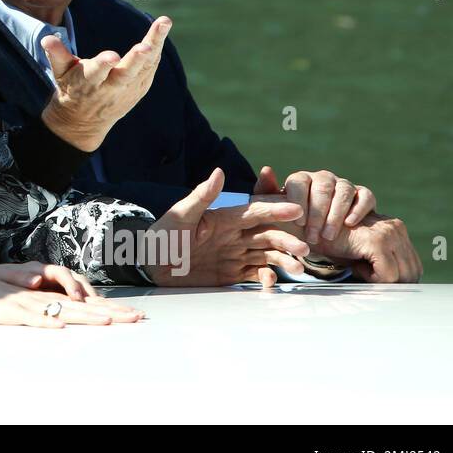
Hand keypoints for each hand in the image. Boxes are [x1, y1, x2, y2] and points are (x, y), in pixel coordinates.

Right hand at [0, 268, 143, 326]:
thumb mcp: (28, 302)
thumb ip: (49, 307)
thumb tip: (69, 320)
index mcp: (50, 297)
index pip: (86, 303)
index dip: (111, 308)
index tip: (136, 315)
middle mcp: (44, 298)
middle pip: (82, 305)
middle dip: (111, 311)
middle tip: (136, 317)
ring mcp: (29, 303)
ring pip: (60, 309)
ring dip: (84, 315)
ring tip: (106, 320)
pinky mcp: (11, 311)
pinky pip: (30, 317)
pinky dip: (45, 321)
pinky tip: (59, 326)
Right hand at [38, 16, 170, 151]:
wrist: (83, 122)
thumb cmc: (71, 88)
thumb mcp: (59, 74)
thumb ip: (56, 55)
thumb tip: (47, 38)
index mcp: (88, 83)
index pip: (96, 73)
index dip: (103, 64)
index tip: (112, 56)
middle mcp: (110, 88)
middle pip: (126, 73)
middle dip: (136, 59)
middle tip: (146, 46)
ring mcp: (128, 91)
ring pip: (143, 68)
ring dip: (155, 46)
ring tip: (164, 23)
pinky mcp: (139, 90)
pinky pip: (150, 69)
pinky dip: (156, 52)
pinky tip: (161, 32)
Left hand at [145, 168, 308, 288]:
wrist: (148, 266)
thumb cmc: (162, 236)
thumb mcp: (181, 215)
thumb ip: (202, 196)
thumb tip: (220, 171)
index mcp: (224, 218)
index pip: (255, 211)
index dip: (276, 209)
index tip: (297, 209)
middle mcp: (233, 235)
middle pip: (267, 234)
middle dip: (287, 239)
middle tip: (304, 248)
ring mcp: (233, 254)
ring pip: (267, 254)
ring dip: (284, 259)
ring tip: (299, 267)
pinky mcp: (230, 273)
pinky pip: (254, 274)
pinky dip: (266, 277)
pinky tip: (270, 281)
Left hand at [277, 167, 376, 244]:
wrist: (320, 238)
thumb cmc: (294, 224)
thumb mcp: (277, 212)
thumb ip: (267, 193)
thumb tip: (266, 169)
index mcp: (301, 179)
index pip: (299, 181)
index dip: (298, 201)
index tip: (297, 223)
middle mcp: (323, 178)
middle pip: (322, 187)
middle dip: (317, 213)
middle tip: (313, 235)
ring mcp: (344, 185)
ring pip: (344, 191)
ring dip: (335, 214)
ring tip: (328, 235)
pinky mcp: (363, 195)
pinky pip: (365, 196)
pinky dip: (358, 209)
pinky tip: (349, 224)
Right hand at [311, 212, 421, 282]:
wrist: (309, 229)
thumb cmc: (334, 242)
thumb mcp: (365, 252)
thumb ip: (385, 260)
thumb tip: (404, 284)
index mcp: (397, 228)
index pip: (414, 266)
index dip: (395, 278)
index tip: (370, 272)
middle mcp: (397, 227)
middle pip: (412, 272)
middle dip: (390, 282)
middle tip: (364, 273)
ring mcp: (389, 233)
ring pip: (402, 275)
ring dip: (381, 279)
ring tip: (359, 268)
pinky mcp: (377, 242)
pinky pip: (388, 275)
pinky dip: (373, 278)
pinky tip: (355, 266)